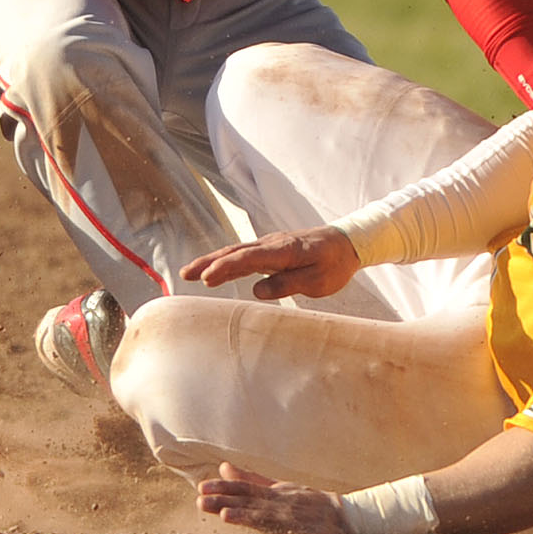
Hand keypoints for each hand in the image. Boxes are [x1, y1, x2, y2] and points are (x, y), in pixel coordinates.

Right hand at [178, 226, 360, 300]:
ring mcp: (269, 245)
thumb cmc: (334, 263)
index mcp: (284, 250)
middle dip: (208, 262)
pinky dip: (226, 261)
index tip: (207, 279)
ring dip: (213, 261)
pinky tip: (214, 271)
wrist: (347, 242)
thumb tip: (258, 291)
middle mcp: (272, 244)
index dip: (226, 268)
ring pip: (236, 252)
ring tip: (190, 273)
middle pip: (234, 252)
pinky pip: (243, 255)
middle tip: (185, 274)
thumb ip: (288, 284)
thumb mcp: (318, 280)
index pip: (248, 258)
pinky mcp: (270, 250)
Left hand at [198, 463, 350, 533]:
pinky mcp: (291, 526)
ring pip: (250, 509)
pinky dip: (247, 518)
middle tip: (199, 495)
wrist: (343, 517)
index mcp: (273, 492)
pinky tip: (230, 516)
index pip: (244, 488)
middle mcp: (276, 500)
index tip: (202, 486)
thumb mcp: (280, 489)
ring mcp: (283, 513)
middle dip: (220, 496)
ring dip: (227, 507)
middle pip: (244, 496)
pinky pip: (266, 522)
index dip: (223, 487)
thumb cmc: (310, 504)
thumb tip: (224, 467)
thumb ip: (253, 480)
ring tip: (206, 505)